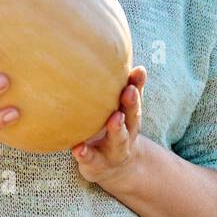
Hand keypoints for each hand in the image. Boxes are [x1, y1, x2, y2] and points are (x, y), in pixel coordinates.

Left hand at [72, 66, 146, 185]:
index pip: (135, 96)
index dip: (138, 84)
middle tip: (129, 91)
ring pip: (120, 140)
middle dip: (132, 104)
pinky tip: (77, 148)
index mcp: (129, 115)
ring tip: (115, 119)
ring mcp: (114, 150)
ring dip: (118, 129)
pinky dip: (86, 154)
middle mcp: (127, 131)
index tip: (138, 71)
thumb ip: (116, 87)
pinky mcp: (98, 164)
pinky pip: (92, 159)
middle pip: (133, 117)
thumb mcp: (117, 109)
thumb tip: (110, 48)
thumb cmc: (111, 128)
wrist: (114, 168)